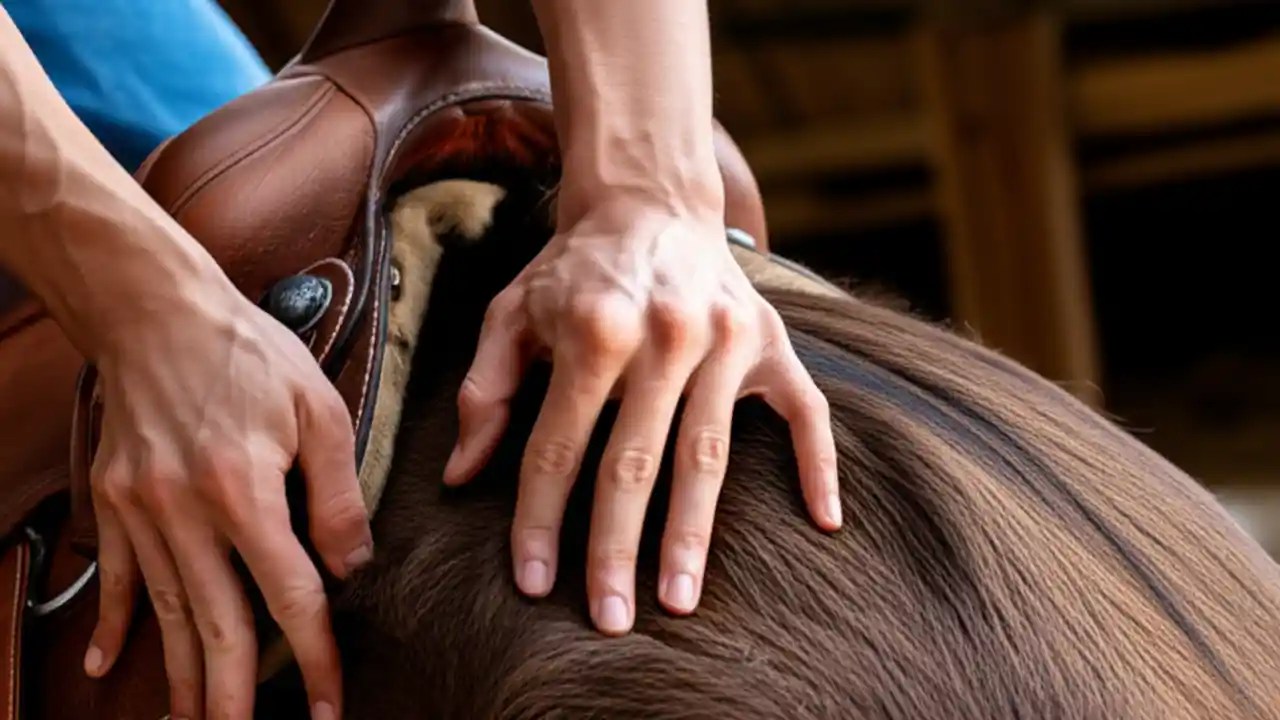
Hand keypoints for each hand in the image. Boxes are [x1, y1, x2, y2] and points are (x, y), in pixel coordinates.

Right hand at [84, 282, 371, 719]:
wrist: (155, 311)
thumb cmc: (246, 352)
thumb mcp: (317, 407)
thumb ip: (337, 492)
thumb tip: (352, 564)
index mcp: (245, 489)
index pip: (289, 594)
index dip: (313, 655)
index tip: (329, 703)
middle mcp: (185, 510)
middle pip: (215, 623)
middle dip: (232, 696)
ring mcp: (140, 510)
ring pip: (166, 611)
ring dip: (180, 675)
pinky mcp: (113, 500)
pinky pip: (117, 575)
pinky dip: (115, 622)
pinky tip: (110, 666)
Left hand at [443, 195, 839, 634]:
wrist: (650, 196)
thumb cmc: (574, 267)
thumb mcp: (512, 312)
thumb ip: (486, 390)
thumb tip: (461, 475)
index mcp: (594, 327)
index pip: (558, 445)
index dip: (541, 519)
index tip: (534, 582)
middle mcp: (665, 333)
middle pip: (636, 462)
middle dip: (618, 548)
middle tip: (611, 618)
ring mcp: (727, 337)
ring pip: (710, 453)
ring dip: (694, 533)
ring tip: (683, 600)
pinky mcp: (771, 338)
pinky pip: (806, 410)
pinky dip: (819, 464)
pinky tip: (823, 521)